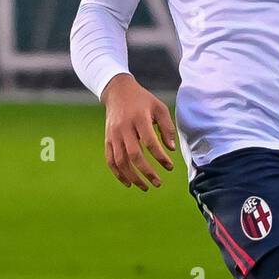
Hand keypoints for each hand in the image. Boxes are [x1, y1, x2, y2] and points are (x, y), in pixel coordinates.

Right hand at [102, 73, 175, 190]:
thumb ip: (167, 127)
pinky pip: (110, 160)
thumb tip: (171, 149)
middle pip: (134, 155)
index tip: (169, 166)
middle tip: (158, 183)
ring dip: (133, 177)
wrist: (117, 91)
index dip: (160, 156)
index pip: (150, 142)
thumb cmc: (142, 100)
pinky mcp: (107, 140)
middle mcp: (124, 128)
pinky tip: (128, 183)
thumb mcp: (159, 108)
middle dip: (147, 172)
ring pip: (121, 161)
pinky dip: (118, 174)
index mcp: (139, 119)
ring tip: (145, 187)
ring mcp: (113, 135)